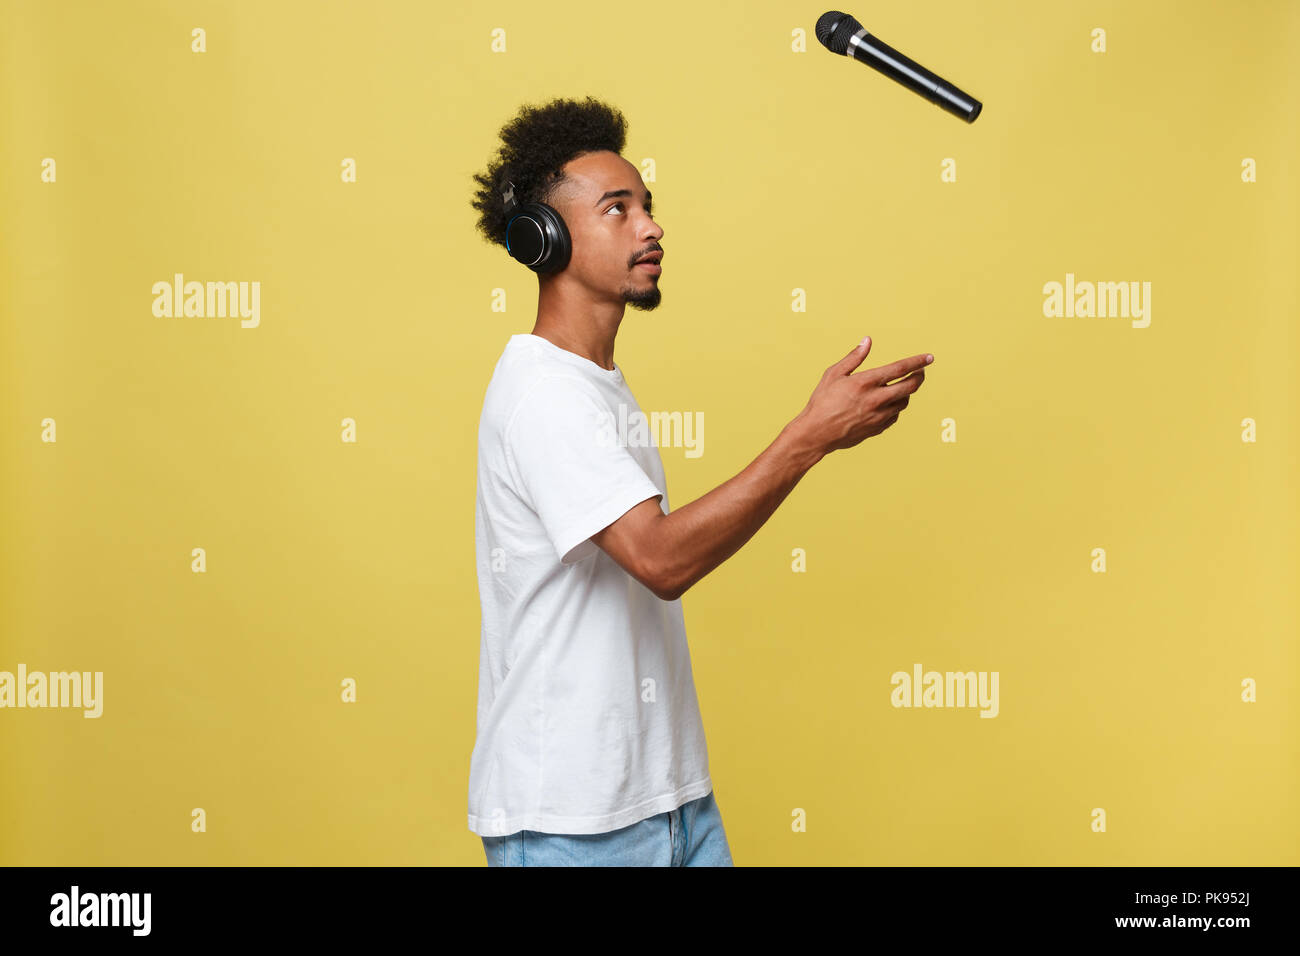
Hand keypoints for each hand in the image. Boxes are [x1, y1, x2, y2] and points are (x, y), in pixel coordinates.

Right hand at [792, 337, 931, 455]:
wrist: (816, 434)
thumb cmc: (821, 401)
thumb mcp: (833, 374)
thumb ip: (853, 357)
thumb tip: (867, 341)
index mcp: (865, 382)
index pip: (900, 369)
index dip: (917, 362)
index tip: (929, 358)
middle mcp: (875, 399)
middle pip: (909, 386)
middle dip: (919, 376)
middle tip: (921, 371)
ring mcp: (878, 416)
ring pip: (904, 402)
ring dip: (907, 392)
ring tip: (902, 386)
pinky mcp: (877, 428)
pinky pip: (895, 415)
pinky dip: (896, 407)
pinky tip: (889, 403)